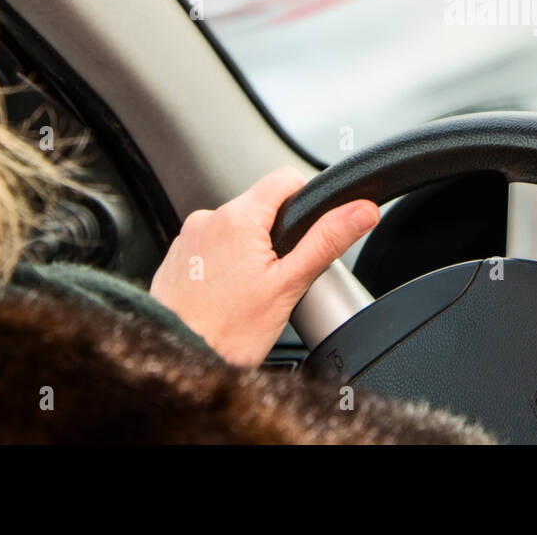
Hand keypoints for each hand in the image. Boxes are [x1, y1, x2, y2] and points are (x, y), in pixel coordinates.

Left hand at [150, 167, 378, 365]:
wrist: (175, 358)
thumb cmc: (226, 332)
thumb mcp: (289, 286)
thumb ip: (327, 241)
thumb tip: (361, 212)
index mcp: (239, 217)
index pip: (286, 178)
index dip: (306, 201)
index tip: (307, 234)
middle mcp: (208, 218)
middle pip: (261, 206)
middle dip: (278, 236)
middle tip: (278, 278)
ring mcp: (189, 237)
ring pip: (238, 228)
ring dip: (250, 251)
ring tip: (250, 292)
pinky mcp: (177, 257)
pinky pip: (213, 246)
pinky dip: (226, 264)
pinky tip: (227, 295)